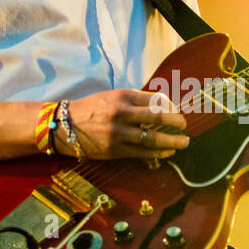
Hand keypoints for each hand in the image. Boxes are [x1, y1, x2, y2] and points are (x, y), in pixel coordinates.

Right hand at [57, 89, 189, 159]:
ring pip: (152, 138)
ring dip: (171, 141)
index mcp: (121, 96)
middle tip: (184, 126)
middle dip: (175, 123)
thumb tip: (162, 106)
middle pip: (157, 118)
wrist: (64, 125)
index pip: (154, 100)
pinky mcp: (114, 150)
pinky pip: (141, 153)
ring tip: (183, 142)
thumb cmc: (91, 109)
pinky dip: (157, 153)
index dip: (170, 107)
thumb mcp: (111, 96)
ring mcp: (118, 133)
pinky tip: (167, 152)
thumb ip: (134, 100)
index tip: (176, 112)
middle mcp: (121, 113)